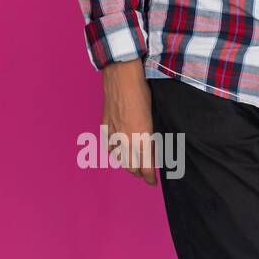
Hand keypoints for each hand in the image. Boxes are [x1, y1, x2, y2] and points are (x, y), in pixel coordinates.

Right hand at [102, 59, 156, 184]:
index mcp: (141, 137)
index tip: (152, 181)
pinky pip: (109, 146)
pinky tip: (118, 152)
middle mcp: (126, 138)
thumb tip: (153, 147)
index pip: (146, 166)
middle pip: (132, 166)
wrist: (122, 76)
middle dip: (139, 173)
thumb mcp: (152, 115)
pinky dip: (114, 153)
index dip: (149, 177)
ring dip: (127, 165)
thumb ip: (151, 135)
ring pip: (119, 158)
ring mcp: (114, 133)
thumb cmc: (141, 91)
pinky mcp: (105, 125)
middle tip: (146, 175)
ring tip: (133, 167)